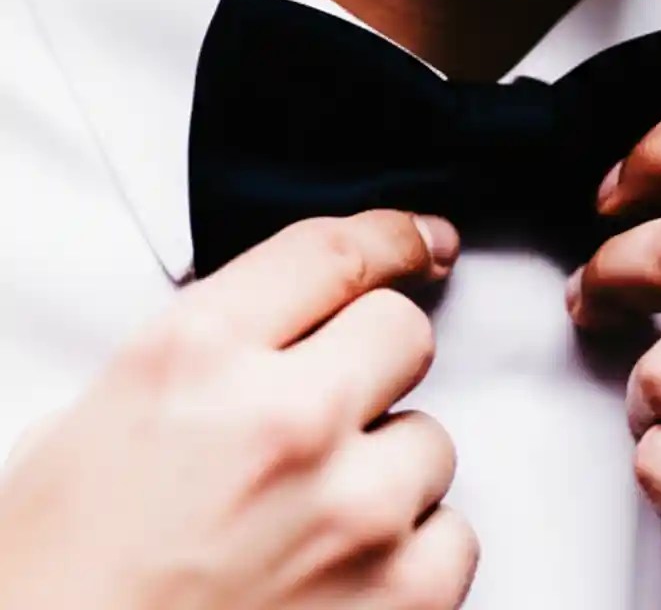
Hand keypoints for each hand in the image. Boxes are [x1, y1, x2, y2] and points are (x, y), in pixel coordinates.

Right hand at [0, 211, 476, 609]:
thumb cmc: (54, 583)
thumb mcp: (85, 428)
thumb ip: (199, 360)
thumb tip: (284, 335)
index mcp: (193, 358)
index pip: (333, 253)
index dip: (389, 239)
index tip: (420, 243)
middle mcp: (286, 418)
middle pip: (403, 333)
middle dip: (375, 363)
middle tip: (331, 414)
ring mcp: (355, 508)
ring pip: (432, 441)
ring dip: (386, 470)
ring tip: (311, 522)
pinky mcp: (403, 593)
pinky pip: (455, 534)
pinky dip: (415, 552)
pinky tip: (348, 574)